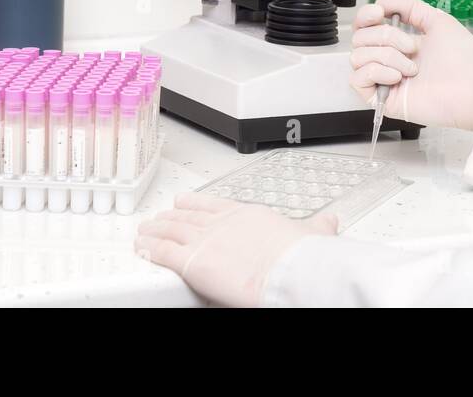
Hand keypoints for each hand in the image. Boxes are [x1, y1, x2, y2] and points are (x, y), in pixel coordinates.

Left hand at [135, 192, 337, 306]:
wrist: (288, 270)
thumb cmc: (298, 255)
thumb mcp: (312, 233)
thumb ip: (317, 226)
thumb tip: (330, 221)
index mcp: (246, 214)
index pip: (214, 205)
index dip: (195, 203)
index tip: (184, 202)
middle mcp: (221, 223)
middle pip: (187, 217)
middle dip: (170, 217)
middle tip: (158, 216)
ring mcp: (203, 240)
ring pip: (171, 231)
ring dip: (155, 231)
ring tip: (144, 231)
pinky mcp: (190, 261)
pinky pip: (163, 253)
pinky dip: (150, 249)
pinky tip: (141, 248)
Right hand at [350, 0, 472, 131]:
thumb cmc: (464, 59)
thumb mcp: (437, 20)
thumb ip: (409, 7)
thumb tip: (382, 2)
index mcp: (400, 43)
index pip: (366, 27)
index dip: (365, 16)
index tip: (378, 13)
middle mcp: (390, 60)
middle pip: (360, 39)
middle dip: (385, 36)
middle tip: (410, 46)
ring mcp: (386, 79)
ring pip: (357, 57)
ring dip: (386, 56)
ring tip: (411, 66)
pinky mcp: (384, 99)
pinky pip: (358, 80)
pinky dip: (376, 72)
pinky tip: (397, 76)